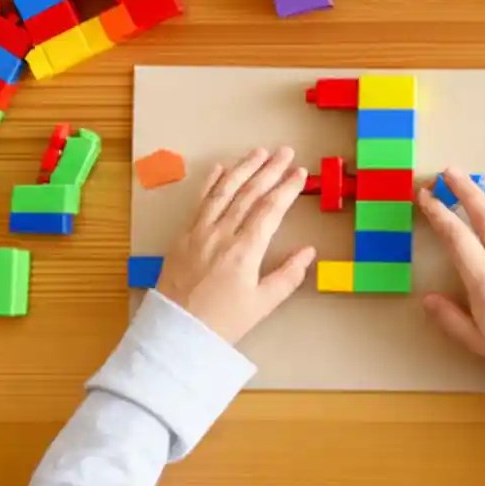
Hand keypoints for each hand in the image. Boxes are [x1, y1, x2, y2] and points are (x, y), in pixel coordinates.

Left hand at [156, 146, 314, 343]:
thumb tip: (308, 251)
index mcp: (245, 251)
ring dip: (242, 169)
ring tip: (258, 152)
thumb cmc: (223, 322)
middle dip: (269, 170)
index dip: (287, 188)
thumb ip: (288, 275)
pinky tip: (220, 169)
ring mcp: (199, 232)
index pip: (270, 209)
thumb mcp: (262, 304)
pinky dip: (210, 183)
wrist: (176, 333)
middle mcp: (221, 234)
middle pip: (249, 193)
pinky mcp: (183, 237)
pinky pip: (199, 202)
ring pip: (224, 191)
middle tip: (285, 152)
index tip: (300, 173)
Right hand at [417, 169, 484, 378]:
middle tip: (443, 173)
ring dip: (481, 191)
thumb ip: (450, 319)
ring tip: (465, 174)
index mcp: (483, 280)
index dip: (437, 214)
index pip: (455, 238)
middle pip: (477, 217)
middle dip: (458, 192)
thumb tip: (427, 298)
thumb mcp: (478, 342)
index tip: (425, 198)